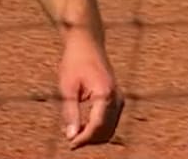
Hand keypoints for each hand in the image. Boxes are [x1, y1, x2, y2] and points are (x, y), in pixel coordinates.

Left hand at [57, 33, 124, 149]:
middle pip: (106, 131)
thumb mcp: (67, 87)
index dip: (84, 138)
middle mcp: (116, 97)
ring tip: (73, 132)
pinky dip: (97, 127)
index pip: (97, 125)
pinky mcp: (117, 99)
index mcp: (105, 93)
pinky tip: (82, 125)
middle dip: (89, 139)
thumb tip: (71, 136)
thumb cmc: (75, 62)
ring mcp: (119, 99)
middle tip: (70, 140)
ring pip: (109, 129)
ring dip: (93, 135)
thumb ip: (70, 112)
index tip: (71, 144)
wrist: (87, 43)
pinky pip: (110, 121)